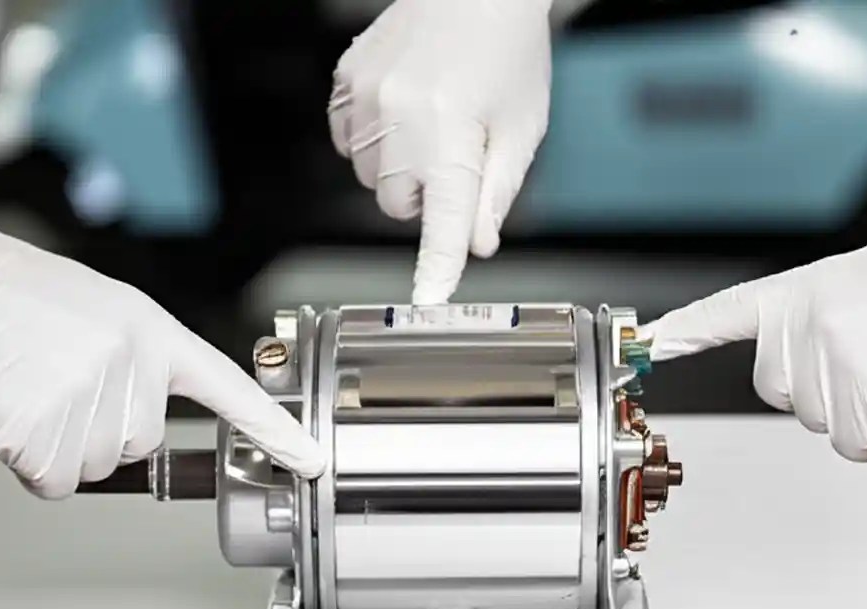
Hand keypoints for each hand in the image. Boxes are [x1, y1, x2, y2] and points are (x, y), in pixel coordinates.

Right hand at [0, 198, 325, 497]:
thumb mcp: (97, 310)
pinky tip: (10, 414)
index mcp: (149, 331)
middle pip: (142, 441)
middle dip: (98, 426)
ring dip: (59, 442)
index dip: (272, 429)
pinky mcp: (45, 437)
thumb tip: (143, 409)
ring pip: (96, 463)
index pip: (228, 388)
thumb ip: (135, 358)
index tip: (308, 458)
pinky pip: (55, 480)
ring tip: (27, 388)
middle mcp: (132, 368)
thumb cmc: (7, 293)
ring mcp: (91, 403)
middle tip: (54, 383)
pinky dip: (28, 462)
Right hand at [329, 0, 551, 303]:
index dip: (437, 265)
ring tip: (432, 123)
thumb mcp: (520, 128)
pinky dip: (371, 140)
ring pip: (369, 175)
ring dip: (397, 167)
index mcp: (452, 134)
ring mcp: (366, 97)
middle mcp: (401, 117)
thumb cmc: (508, 51)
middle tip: (457, 153)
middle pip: (397, 204)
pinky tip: (403, 112)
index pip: (443, 220)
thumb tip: (477, 244)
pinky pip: (346, 139)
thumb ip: (495, 192)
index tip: (428, 300)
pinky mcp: (347, 80)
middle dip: (426, 193)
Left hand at [641, 198, 866, 460]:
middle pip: (776, 387)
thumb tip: (798, 346)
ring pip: (817, 420)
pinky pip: (853, 443)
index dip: (680, 331)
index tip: (643, 344)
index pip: (725, 313)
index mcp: (805, 288)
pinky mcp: (863, 409)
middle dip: (816, 384)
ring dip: (856, 405)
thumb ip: (818, 312)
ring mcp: (831, 368)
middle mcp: (806, 326)